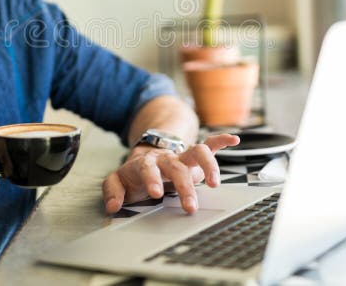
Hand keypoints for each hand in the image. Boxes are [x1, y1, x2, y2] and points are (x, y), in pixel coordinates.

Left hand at [102, 134, 239, 214]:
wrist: (146, 156)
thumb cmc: (135, 173)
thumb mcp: (118, 181)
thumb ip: (112, 192)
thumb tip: (113, 206)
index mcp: (146, 164)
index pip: (148, 169)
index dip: (152, 179)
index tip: (157, 193)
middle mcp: (166, 158)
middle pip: (177, 168)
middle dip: (184, 186)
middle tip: (190, 206)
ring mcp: (182, 155)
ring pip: (197, 152)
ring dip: (208, 166)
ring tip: (215, 183)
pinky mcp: (194, 154)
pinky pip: (210, 143)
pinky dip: (222, 140)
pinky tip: (234, 139)